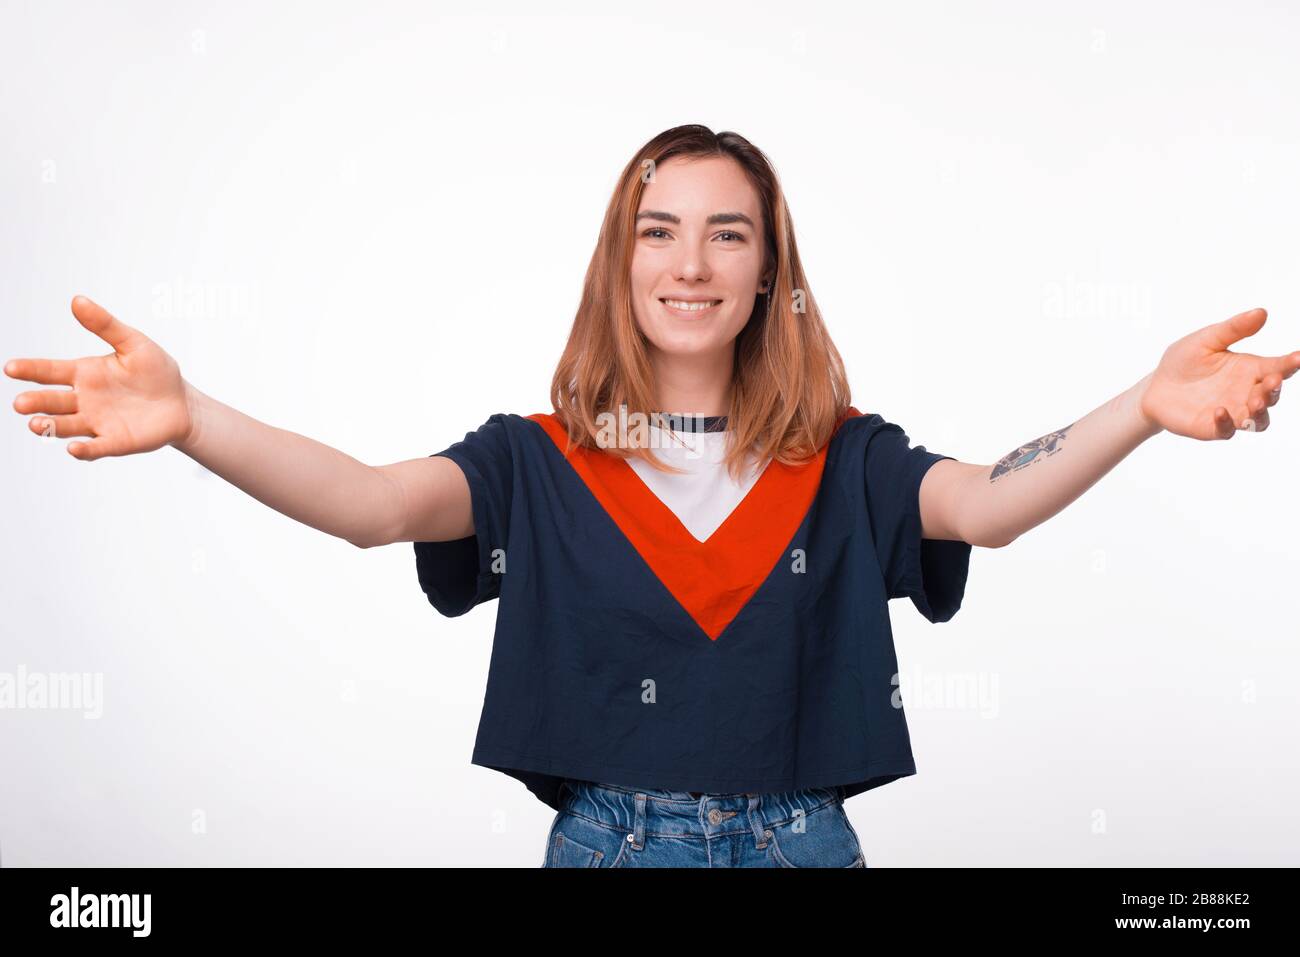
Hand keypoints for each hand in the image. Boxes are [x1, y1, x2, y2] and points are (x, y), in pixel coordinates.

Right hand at [5, 295, 192, 459]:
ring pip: (66, 426)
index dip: (29, 369)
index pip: (49, 371)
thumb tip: (77, 300)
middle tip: (21, 403)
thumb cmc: (156, 372)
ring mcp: (97, 422)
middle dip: (35, 402)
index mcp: (84, 373)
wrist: (183, 403)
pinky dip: (84, 450)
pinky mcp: (115, 441)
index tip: (10, 368)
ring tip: (36, 424)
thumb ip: (105, 325)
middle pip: (52, 401)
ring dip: (50, 426)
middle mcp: (84, 400)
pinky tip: (74, 449)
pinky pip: (96, 448)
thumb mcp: (133, 343)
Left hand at [1138, 307, 1299, 439]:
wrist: (1154, 386)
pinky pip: (1226, 430)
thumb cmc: (1184, 361)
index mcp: (1251, 369)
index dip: (1290, 363)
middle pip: (1271, 395)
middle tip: (1271, 381)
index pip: (1278, 367)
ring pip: (1259, 420)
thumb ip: (1233, 329)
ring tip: (1254, 402)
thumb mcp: (1206, 340)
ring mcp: (1232, 411)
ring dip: (1260, 412)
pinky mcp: (1213, 427)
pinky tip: (1219, 410)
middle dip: (1274, 390)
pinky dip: (1226, 423)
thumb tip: (1261, 312)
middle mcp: (1247, 392)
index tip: (1297, 358)